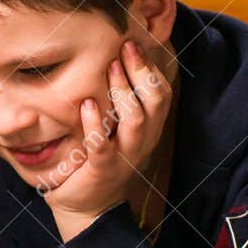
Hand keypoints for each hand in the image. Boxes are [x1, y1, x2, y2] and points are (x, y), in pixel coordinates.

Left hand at [39, 40, 172, 238]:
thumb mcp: (114, 126)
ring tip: (109, 68)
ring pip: (136, 120)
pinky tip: (87, 105)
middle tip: (125, 47)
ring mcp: (125, 156)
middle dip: (142, 71)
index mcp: (149, 127)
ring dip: (124, 92)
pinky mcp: (102, 169)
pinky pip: (103, 145)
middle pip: (155, 101)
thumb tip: (113, 57)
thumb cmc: (99, 156)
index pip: (161, 92)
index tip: (133, 42)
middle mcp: (143, 140)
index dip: (150, 66)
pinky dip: (96, 123)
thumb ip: (119, 99)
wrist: (86, 205)